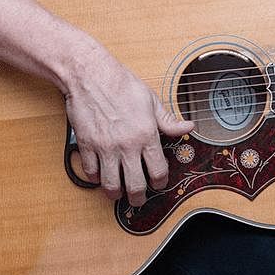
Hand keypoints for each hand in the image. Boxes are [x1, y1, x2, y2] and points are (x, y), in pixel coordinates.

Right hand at [61, 42, 194, 206]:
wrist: (90, 75)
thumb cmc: (121, 84)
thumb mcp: (151, 100)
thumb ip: (168, 120)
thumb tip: (188, 127)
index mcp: (146, 134)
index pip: (158, 170)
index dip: (161, 182)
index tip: (159, 183)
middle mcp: (126, 145)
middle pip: (135, 185)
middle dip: (139, 198)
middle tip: (139, 199)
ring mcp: (104, 148)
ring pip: (110, 185)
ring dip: (116, 193)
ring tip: (119, 193)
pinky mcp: (86, 146)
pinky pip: (90, 173)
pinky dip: (95, 179)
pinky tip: (100, 176)